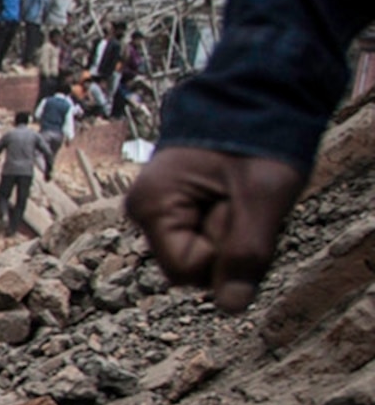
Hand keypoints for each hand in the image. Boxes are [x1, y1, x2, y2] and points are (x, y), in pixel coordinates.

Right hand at [127, 146, 306, 313]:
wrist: (255, 97)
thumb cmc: (257, 139)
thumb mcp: (262, 196)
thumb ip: (245, 253)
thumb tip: (231, 307)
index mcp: (151, 206)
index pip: (186, 271)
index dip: (223, 254)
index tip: (237, 210)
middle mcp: (143, 210)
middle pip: (191, 264)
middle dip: (226, 243)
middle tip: (242, 199)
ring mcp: (156, 208)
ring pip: (200, 251)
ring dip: (230, 232)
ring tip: (240, 193)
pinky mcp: (172, 205)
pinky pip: (202, 235)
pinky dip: (227, 223)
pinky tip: (234, 195)